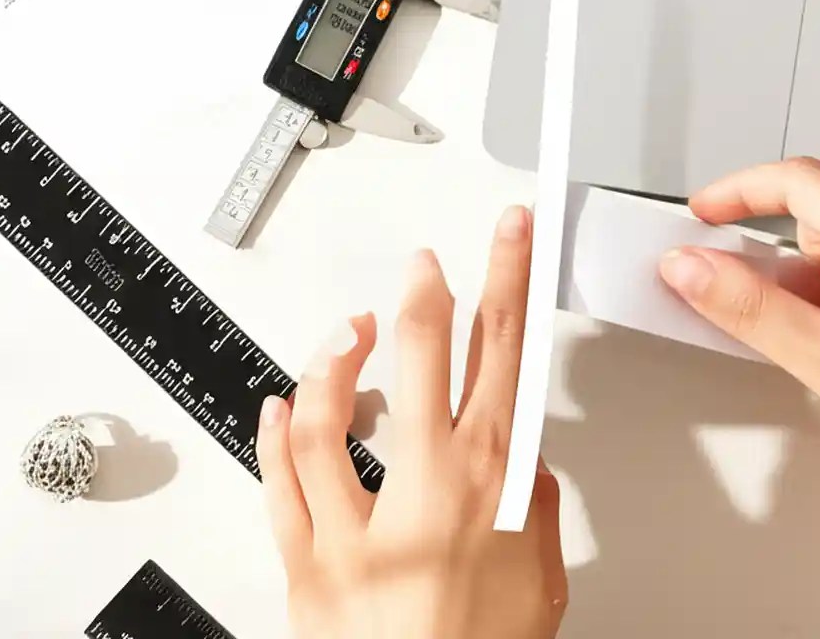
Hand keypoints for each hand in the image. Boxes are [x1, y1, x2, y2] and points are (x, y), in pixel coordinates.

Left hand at [256, 206, 566, 638]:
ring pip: (333, 412)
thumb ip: (535, 509)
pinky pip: (281, 483)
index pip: (505, 355)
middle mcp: (424, 493)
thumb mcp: (542, 580)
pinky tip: (281, 403)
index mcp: (491, 487)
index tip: (507, 238)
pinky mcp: (309, 563)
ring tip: (349, 331)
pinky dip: (277, 433)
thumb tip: (525, 464)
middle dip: (427, 294)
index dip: (507, 282)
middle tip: (425, 261)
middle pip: (425, 357)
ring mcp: (357, 525)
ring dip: (338, 359)